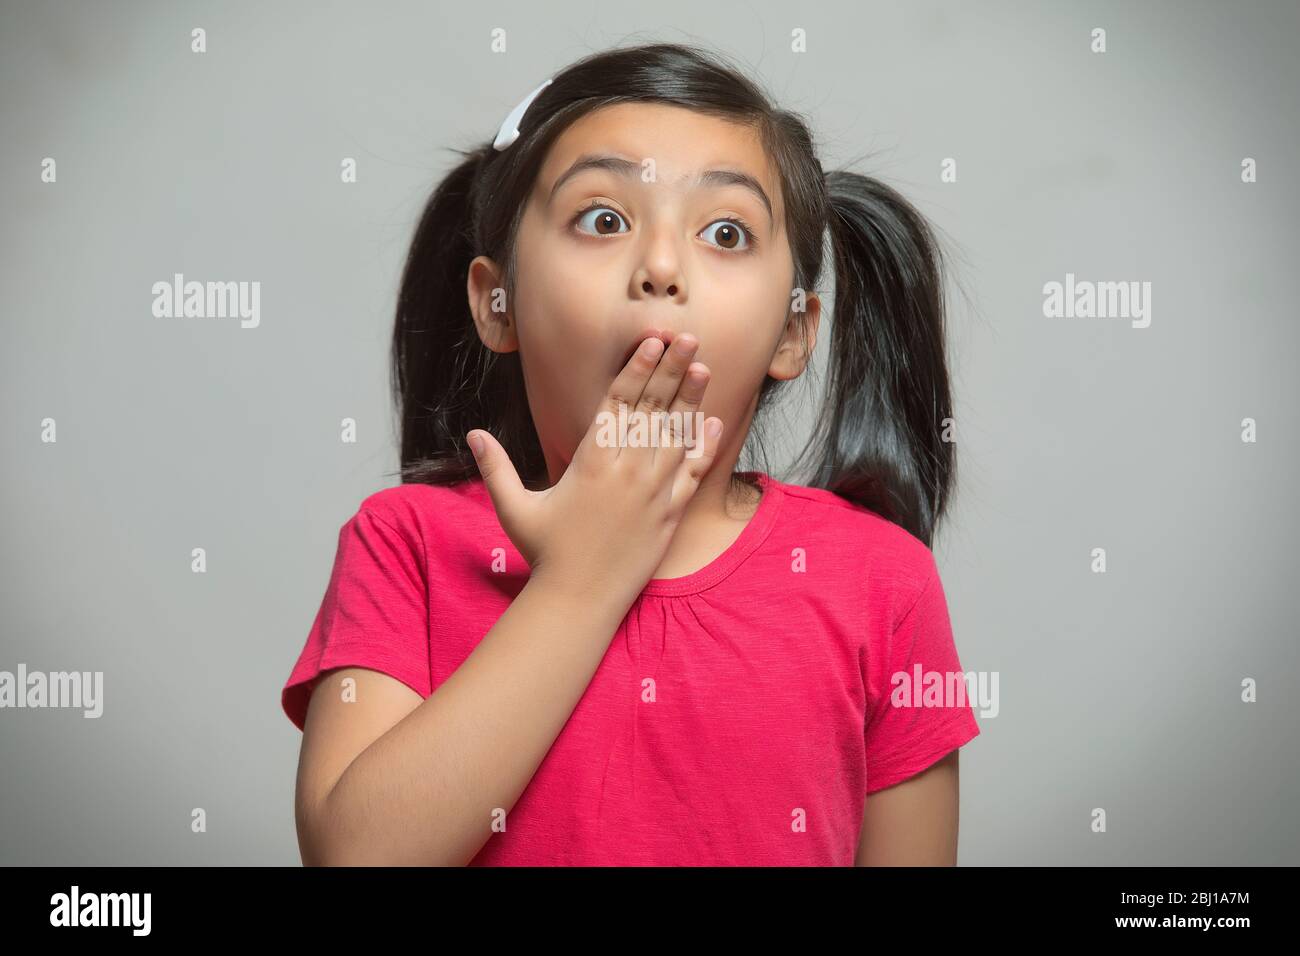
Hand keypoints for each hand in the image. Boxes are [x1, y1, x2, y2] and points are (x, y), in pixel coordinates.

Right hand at [466, 331, 722, 598]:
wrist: (579, 600)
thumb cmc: (545, 554)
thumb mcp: (515, 508)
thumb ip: (497, 469)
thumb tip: (473, 435)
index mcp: (591, 461)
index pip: (619, 403)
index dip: (638, 369)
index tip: (652, 342)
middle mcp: (627, 470)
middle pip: (653, 409)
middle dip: (672, 370)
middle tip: (687, 338)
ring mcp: (652, 492)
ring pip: (676, 435)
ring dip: (691, 400)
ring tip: (704, 368)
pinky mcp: (669, 515)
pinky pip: (691, 474)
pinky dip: (702, 448)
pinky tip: (713, 423)